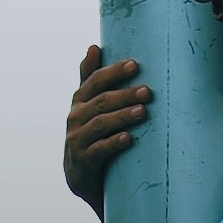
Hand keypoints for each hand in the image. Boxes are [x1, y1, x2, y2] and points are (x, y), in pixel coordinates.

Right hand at [64, 45, 149, 212]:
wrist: (81, 176)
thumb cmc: (91, 134)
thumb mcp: (89, 106)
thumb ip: (91, 79)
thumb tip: (93, 46)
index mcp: (79, 100)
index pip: (94, 80)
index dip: (113, 72)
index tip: (135, 65)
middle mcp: (75, 117)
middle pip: (101, 101)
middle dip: (124, 94)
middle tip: (147, 91)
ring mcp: (77, 140)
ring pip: (100, 124)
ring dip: (122, 116)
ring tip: (142, 111)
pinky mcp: (82, 162)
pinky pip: (98, 150)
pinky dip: (113, 143)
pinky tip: (128, 138)